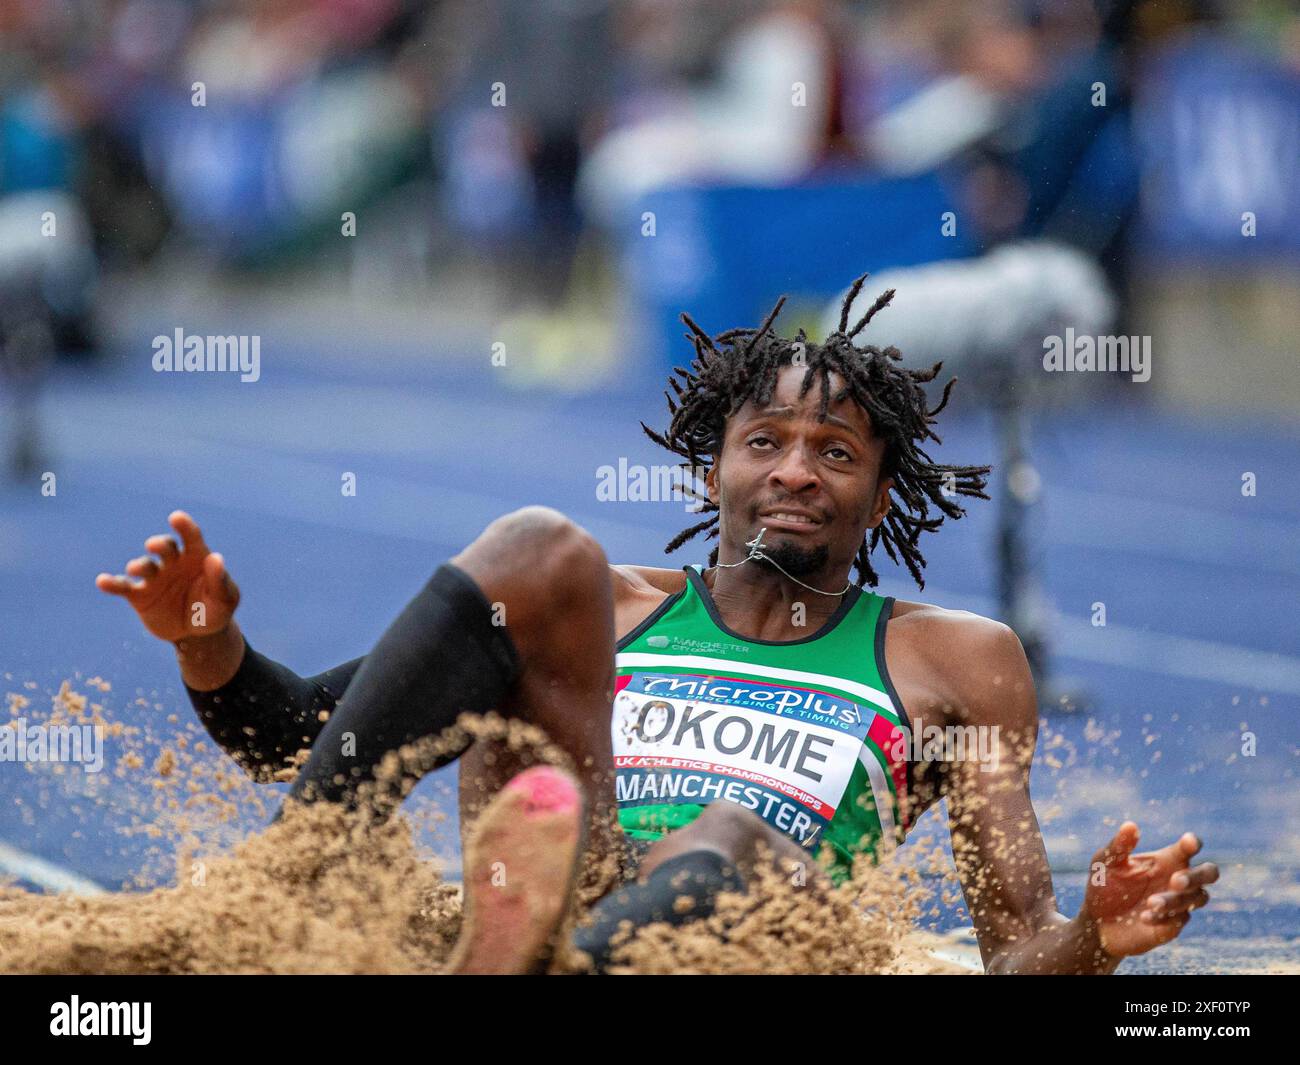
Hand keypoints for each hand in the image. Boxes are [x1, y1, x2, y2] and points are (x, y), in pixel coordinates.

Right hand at [95, 511, 239, 643]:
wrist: (196, 635)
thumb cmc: (214, 611)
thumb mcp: (225, 600)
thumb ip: (221, 580)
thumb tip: (216, 558)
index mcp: (196, 557)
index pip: (191, 537)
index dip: (184, 526)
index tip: (176, 517)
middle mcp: (173, 563)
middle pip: (165, 547)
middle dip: (159, 544)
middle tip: (155, 546)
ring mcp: (155, 578)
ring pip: (143, 565)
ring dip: (139, 565)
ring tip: (137, 569)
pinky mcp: (139, 595)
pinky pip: (123, 586)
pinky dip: (112, 583)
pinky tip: (103, 581)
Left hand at [1083, 821, 1217, 957]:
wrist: (1097, 921)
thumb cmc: (1104, 885)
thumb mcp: (1106, 863)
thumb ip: (1119, 845)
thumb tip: (1131, 825)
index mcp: (1165, 860)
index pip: (1188, 848)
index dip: (1193, 843)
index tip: (1189, 842)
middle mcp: (1177, 880)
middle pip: (1209, 873)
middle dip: (1198, 876)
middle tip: (1175, 881)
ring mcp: (1178, 904)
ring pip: (1198, 898)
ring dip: (1175, 900)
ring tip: (1150, 903)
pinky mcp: (1173, 925)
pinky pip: (1181, 920)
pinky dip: (1165, 918)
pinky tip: (1145, 917)